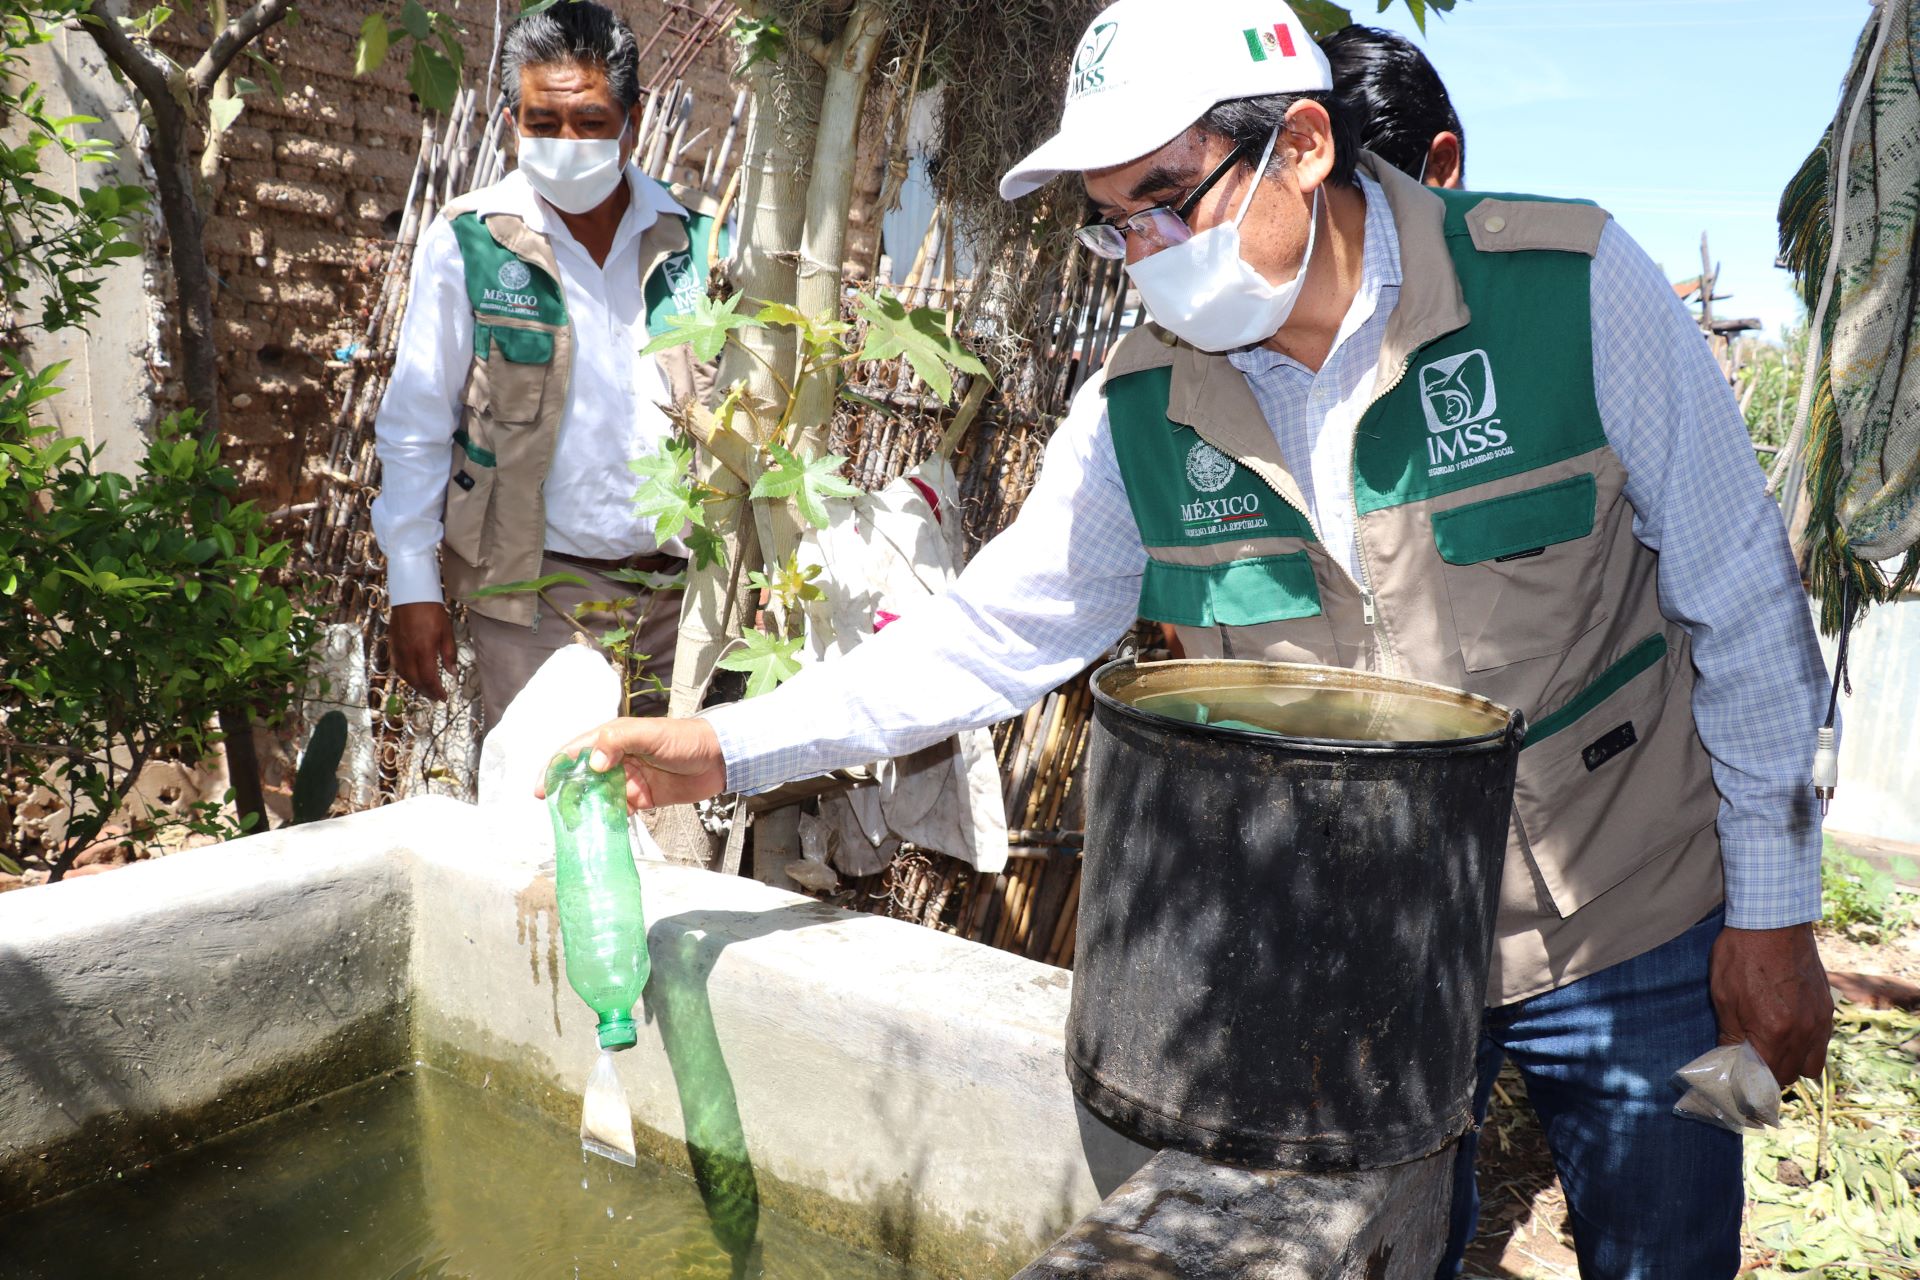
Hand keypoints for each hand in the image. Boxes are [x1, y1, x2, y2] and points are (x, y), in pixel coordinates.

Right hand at [389, 602, 456, 700]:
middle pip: (415, 680)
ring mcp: (398, 649)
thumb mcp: (447, 632)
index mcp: (424, 651)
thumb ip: (449, 654)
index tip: (443, 697)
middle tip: (435, 696)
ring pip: (404, 675)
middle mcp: (409, 653)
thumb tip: (453, 673)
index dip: (436, 691)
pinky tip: (412, 676)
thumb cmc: (432, 612)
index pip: (429, 679)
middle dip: (426, 691)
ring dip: (415, 685)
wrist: (412, 595)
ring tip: (426, 689)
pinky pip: (397, 666)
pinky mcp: (392, 644)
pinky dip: (405, 675)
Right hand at [535, 716, 727, 810]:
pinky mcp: (641, 798)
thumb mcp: (650, 735)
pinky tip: (598, 831)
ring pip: (597, 796)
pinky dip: (607, 820)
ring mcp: (628, 780)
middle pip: (582, 777)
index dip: (556, 769)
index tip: (542, 790)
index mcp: (612, 739)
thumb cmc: (684, 739)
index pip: (575, 752)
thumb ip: (619, 743)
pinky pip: (617, 810)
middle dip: (566, 794)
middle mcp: (616, 759)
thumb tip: (593, 763)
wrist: (718, 758)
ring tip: (572, 827)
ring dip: (585, 809)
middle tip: (556, 814)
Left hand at [1709, 922, 1833, 1085]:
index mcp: (1775, 1033)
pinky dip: (1805, 1048)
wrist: (1773, 921)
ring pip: (1810, 1065)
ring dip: (1790, 1065)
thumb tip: (1729, 1060)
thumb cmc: (1742, 955)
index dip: (1749, 1086)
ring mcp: (1820, 1022)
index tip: (1736, 1084)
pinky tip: (1786, 1035)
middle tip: (1748, 1068)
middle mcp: (1804, 1033)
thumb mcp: (1724, 996)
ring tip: (1769, 1053)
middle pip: (1788, 1076)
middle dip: (1768, 1078)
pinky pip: (1820, 1044)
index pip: (1765, 1079)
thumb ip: (1730, 1035)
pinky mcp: (1827, 1009)